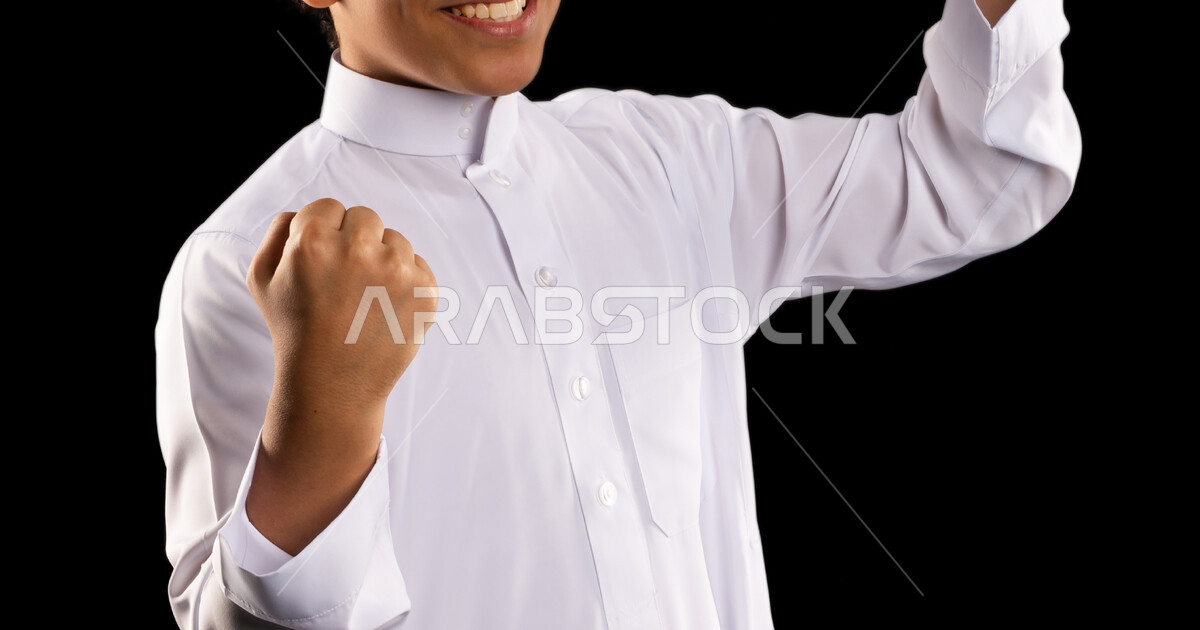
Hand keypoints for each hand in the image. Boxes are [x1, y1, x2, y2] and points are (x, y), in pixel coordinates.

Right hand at [245, 198, 437, 553]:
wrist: (333, 387)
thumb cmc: (295, 330)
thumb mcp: (262, 279)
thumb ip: (280, 231)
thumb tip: (305, 210)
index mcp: (313, 241)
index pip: (328, 207)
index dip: (323, 234)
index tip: (322, 262)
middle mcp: (357, 250)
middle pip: (364, 217)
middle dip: (353, 242)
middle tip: (343, 281)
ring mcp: (396, 271)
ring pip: (394, 240)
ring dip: (381, 260)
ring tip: (363, 299)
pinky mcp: (424, 291)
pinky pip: (418, 265)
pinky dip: (404, 283)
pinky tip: (382, 309)